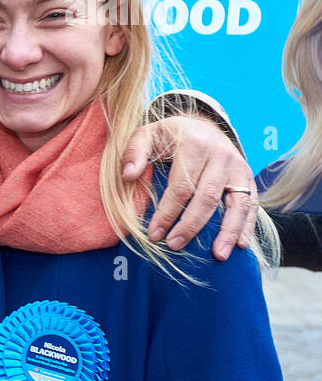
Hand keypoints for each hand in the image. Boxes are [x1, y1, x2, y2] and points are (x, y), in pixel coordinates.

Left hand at [122, 115, 256, 260]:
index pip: (181, 186)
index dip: (168, 212)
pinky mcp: (248, 178)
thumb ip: (135, 152)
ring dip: (228, 231)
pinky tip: (241, 245)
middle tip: (175, 246)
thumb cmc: (170, 136)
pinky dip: (247, 225)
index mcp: (195, 145)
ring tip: (218, 256)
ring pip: (237, 203)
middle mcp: (221, 156)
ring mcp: (239, 167)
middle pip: (207, 197)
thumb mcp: (148, 134)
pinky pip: (251, 204)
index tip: (154, 234)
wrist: (202, 125)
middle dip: (191, 225)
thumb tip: (128, 175)